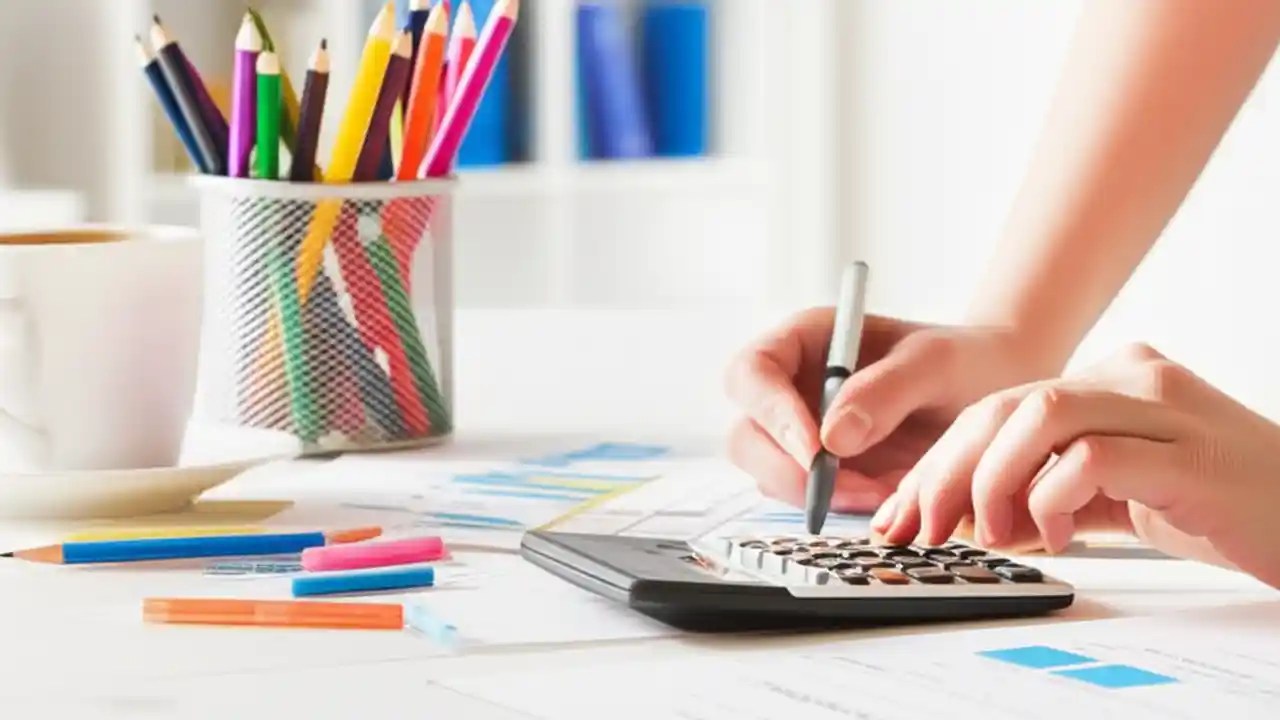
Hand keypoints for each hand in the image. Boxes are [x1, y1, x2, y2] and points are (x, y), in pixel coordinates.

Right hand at [724, 309, 1054, 512]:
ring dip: (815, 493)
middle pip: (746, 432)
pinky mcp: (821, 471)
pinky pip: (805, 498)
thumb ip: (886, 391)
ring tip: (882, 493)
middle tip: (837, 491)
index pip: (753, 373)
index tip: (815, 449)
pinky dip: (837, 506)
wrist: (995, 391)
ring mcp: (801, 431)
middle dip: (785, 468)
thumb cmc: (965, 360)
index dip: (771, 412)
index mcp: (806, 340)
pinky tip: (885, 497)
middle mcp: (791, 386)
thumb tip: (832, 438)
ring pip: (767, 473)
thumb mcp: (936, 363)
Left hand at [873, 344, 1279, 588]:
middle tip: (923, 526)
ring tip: (988, 531)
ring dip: (993, 479)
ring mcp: (1163, 408)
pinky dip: (1053, 499)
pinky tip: (1053, 535)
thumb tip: (970, 515)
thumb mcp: (1116, 493)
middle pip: (1005, 405)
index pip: (998, 407)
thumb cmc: (1219, 506)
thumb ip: (1050, 491)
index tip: (905, 512)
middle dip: (946, 470)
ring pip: (1040, 415)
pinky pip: (1093, 459)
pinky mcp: (1189, 453)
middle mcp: (1130, 378)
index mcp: (1109, 379)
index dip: (940, 461)